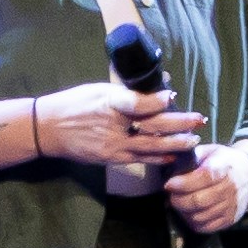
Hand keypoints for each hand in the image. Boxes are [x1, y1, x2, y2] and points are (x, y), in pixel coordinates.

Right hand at [29, 79, 204, 173]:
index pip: (137, 102)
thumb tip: (160, 88)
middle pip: (152, 125)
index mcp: (108, 102)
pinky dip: (158, 157)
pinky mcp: (111, 158)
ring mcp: (113, 144)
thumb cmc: (75, 103)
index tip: (173, 94)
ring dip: (175, 143)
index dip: (157, 100)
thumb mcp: (99, 90)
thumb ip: (128, 92)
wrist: (48, 129)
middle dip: (179, 123)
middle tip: (198, 120)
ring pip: (151, 146)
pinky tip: (173, 155)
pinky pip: (140, 159)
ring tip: (194, 140)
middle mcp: (113, 125)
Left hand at [165, 140, 247, 238]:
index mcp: (224, 168)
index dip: (183, 183)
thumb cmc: (225, 162)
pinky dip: (193, 222)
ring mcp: (230, 206)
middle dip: (178, 199)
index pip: (203, 178)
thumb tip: (171, 162)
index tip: (169, 183)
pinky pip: (205, 227)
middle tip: (171, 195)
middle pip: (198, 200)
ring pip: (199, 216)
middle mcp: (229, 189)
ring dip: (183, 211)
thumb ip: (192, 155)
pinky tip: (189, 212)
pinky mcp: (229, 220)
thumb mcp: (211, 151)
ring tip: (179, 203)